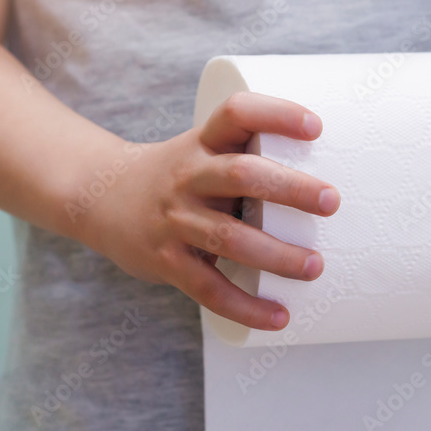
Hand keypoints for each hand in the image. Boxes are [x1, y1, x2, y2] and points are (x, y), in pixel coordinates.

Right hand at [73, 92, 340, 331]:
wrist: (99, 198)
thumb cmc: (175, 176)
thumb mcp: (201, 151)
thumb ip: (247, 160)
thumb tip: (323, 187)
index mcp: (202, 142)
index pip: (236, 113)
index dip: (276, 114)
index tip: (315, 126)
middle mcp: (188, 175)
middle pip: (241, 174)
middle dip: (290, 189)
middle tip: (331, 202)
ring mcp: (175, 219)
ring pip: (229, 237)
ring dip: (276, 255)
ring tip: (314, 267)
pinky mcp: (166, 260)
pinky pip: (208, 288)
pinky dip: (245, 306)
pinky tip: (277, 316)